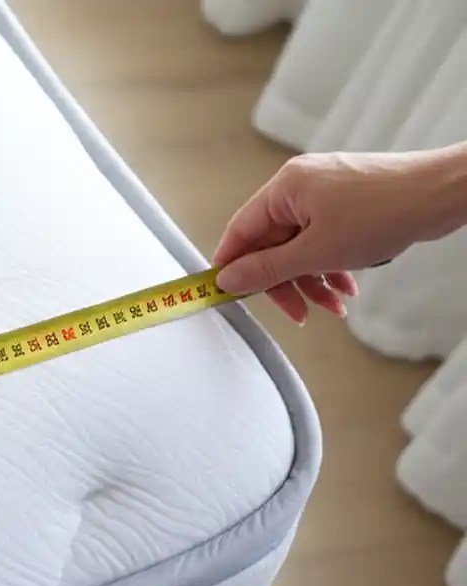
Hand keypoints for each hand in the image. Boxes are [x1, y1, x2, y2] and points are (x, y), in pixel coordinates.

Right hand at [213, 144, 466, 322]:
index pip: (240, 232)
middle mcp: (299, 186)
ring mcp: (323, 193)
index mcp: (283, 189)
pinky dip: (330, 266)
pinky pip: (322, 240)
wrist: (443, 194)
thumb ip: (267, 269)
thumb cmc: (385, 212)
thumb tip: (228, 279)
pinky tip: (346, 288)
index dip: (232, 267)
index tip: (227, 295)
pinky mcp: (345, 203)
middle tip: (297, 313)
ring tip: (333, 306)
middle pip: (272, 245)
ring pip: (300, 247)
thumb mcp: (317, 253)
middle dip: (286, 283)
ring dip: (312, 280)